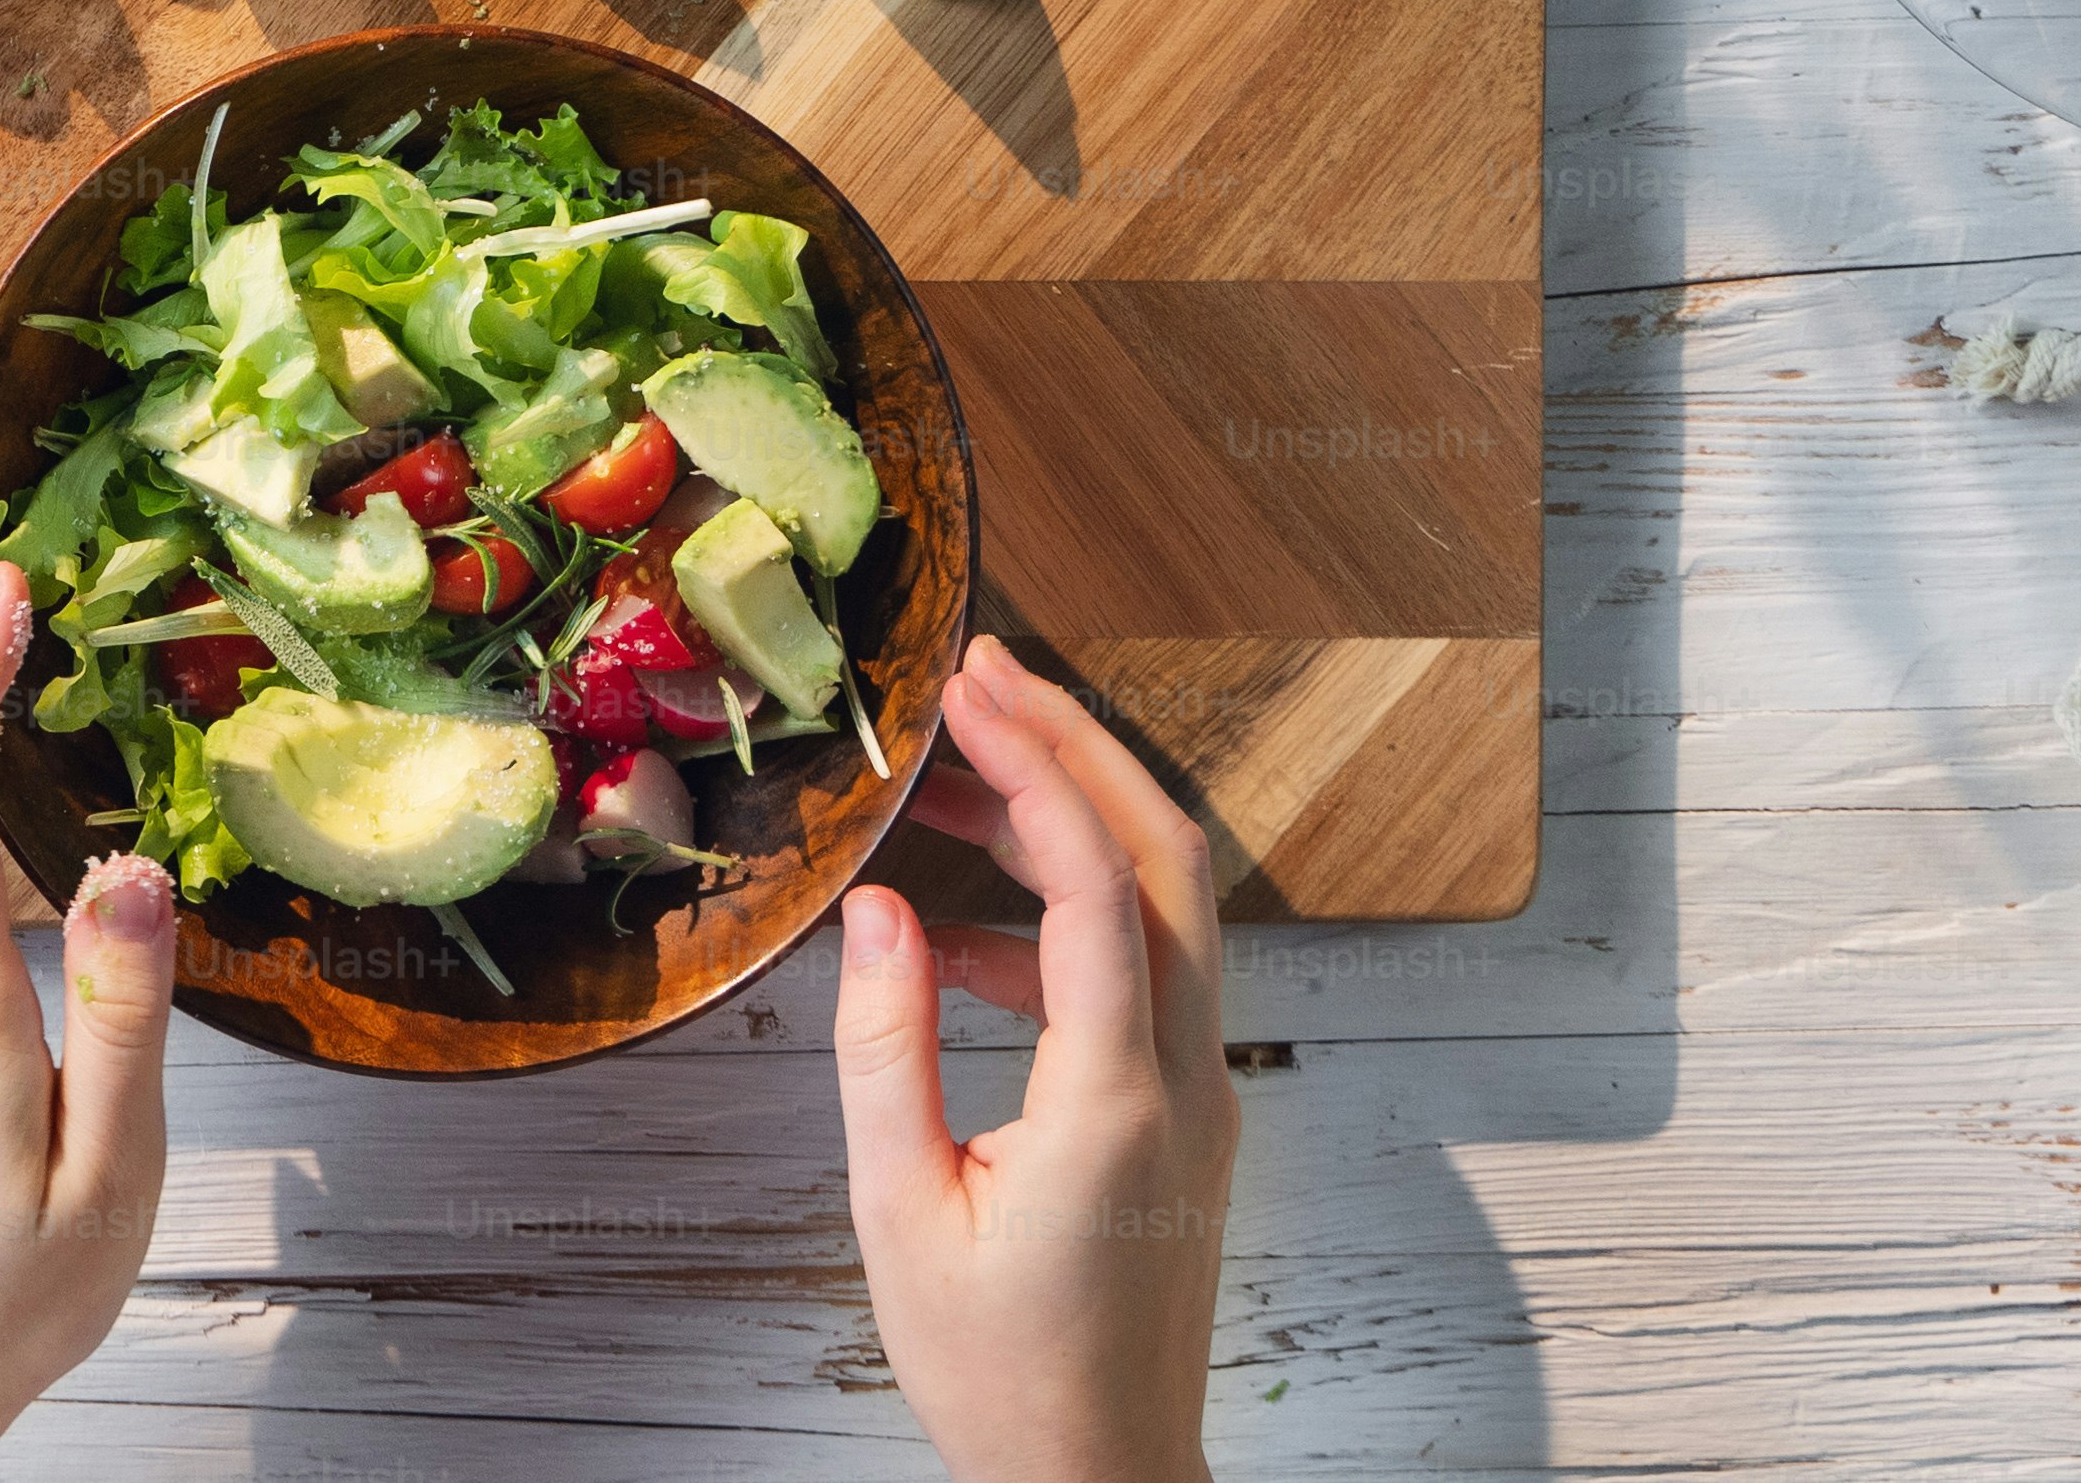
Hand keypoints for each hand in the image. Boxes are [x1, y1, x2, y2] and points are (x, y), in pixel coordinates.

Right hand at [835, 634, 1239, 1482]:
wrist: (1097, 1480)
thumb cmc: (998, 1372)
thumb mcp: (900, 1209)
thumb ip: (882, 1046)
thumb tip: (878, 910)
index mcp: (1117, 1096)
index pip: (1096, 882)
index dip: (1037, 766)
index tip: (968, 692)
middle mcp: (1186, 1076)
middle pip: (1167, 859)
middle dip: (1081, 747)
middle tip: (986, 677)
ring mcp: (1202, 1092)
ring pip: (1170, 906)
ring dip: (1079, 820)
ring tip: (962, 782)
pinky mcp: (1187, 1112)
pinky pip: (1151, 972)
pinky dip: (1074, 913)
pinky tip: (967, 934)